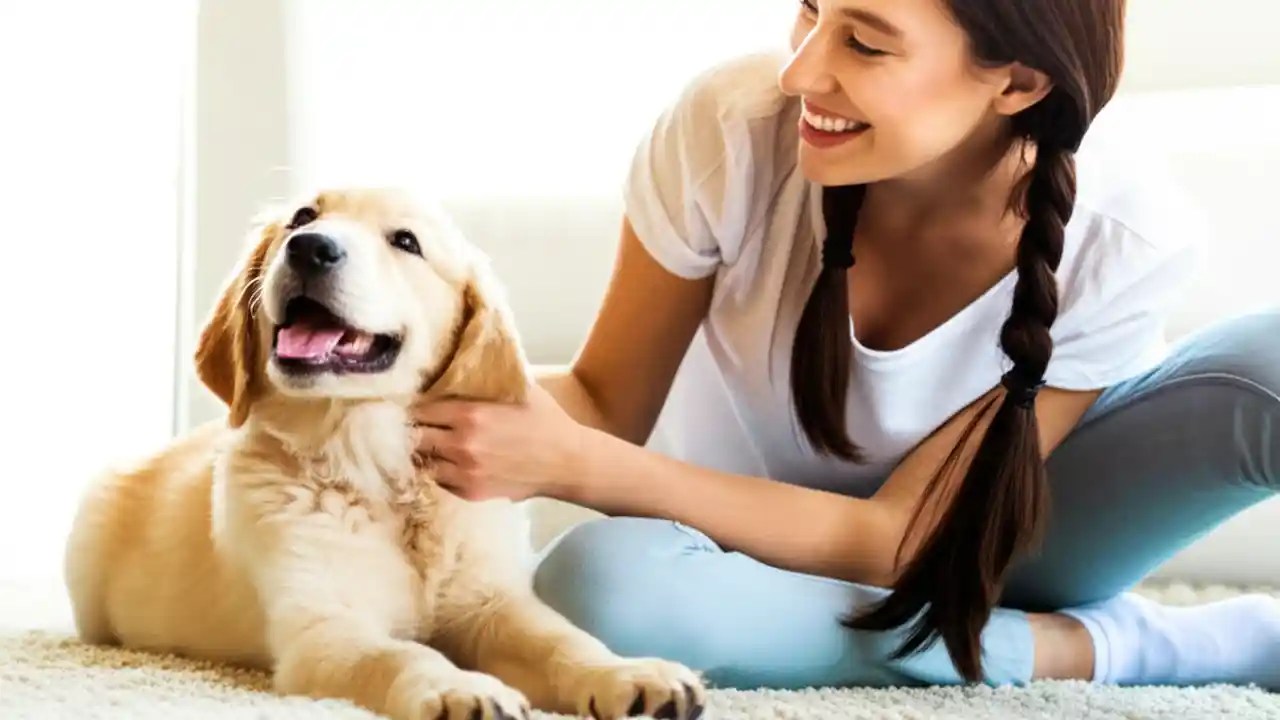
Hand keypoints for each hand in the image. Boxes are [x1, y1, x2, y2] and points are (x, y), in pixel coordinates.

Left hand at [411, 383, 587, 501]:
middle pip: (414, 438)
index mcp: (470, 415)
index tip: (409, 404)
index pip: (420, 410)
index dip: (412, 406)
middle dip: (409, 431)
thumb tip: (462, 362)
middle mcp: (462, 445)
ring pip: (421, 463)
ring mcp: (465, 473)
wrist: (567, 462)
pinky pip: (439, 481)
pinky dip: (437, 470)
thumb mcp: (520, 389)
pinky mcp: (471, 493)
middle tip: (409, 426)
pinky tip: (443, 462)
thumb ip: (488, 379)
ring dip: (421, 453)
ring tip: (424, 445)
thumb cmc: (546, 421)